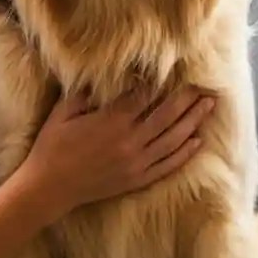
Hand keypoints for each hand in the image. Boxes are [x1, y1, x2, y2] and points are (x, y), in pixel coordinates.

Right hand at [19, 87, 214, 218]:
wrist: (49, 187)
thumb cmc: (52, 147)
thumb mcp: (63, 112)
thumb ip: (84, 93)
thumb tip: (102, 77)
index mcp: (112, 121)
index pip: (144, 95)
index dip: (158, 82)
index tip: (171, 70)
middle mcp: (130, 141)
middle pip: (167, 115)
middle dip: (187, 99)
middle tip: (204, 86)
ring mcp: (137, 163)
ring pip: (173, 139)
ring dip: (193, 121)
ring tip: (209, 107)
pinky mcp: (137, 179)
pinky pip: (168, 165)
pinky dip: (185, 153)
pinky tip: (198, 142)